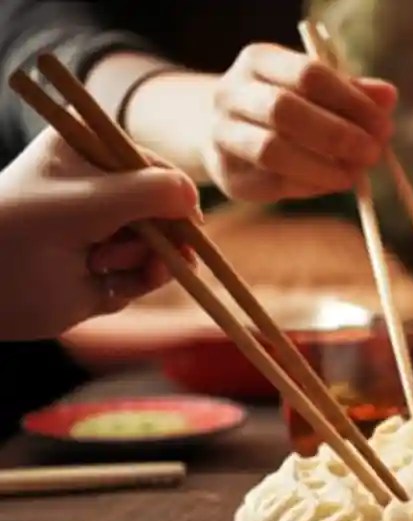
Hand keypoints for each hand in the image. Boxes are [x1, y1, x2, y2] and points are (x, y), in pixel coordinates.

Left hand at [0, 129, 200, 339]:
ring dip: (144, 258)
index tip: (179, 217)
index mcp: (86, 150)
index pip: (153, 164)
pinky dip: (141, 281)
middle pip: (166, 208)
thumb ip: (151, 192)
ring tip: (101, 264)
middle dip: (158, 231)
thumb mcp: (91, 201)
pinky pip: (150, 273)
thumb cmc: (21, 232)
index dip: (170, 192)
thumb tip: (194, 199)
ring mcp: (107, 229)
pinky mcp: (110, 268)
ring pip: (163, 243)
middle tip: (132, 245)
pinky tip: (114, 283)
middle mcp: (100, 186)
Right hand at [204, 43, 397, 200]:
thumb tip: (388, 96)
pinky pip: (271, 183)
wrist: (223, 129)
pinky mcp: (227, 174)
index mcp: (259, 61)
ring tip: (354, 174)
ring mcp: (222, 134)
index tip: (383, 124)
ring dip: (322, 167)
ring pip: (272, 151)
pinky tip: (332, 183)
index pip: (308, 74)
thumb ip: (353, 91)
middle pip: (284, 110)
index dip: (351, 101)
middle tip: (372, 153)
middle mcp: (231, 93)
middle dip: (337, 135)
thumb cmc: (285, 104)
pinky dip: (309, 186)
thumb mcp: (316, 89)